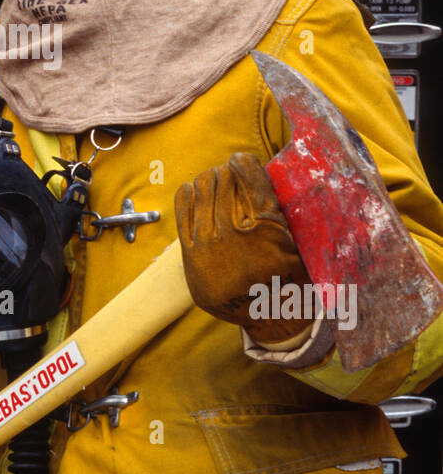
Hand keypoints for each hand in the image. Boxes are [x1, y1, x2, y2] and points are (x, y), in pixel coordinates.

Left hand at [174, 152, 311, 343]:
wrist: (267, 313)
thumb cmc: (285, 270)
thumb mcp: (292, 235)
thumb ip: (272, 201)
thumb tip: (246, 164)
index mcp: (268, 226)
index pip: (249, 177)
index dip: (242, 163)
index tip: (239, 160)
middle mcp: (236, 235)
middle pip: (223, 182)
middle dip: (224, 173)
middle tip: (226, 173)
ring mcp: (211, 247)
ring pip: (202, 193)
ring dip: (207, 181)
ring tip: (211, 180)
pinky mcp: (193, 258)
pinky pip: (183, 214)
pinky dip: (186, 196)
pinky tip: (190, 188)